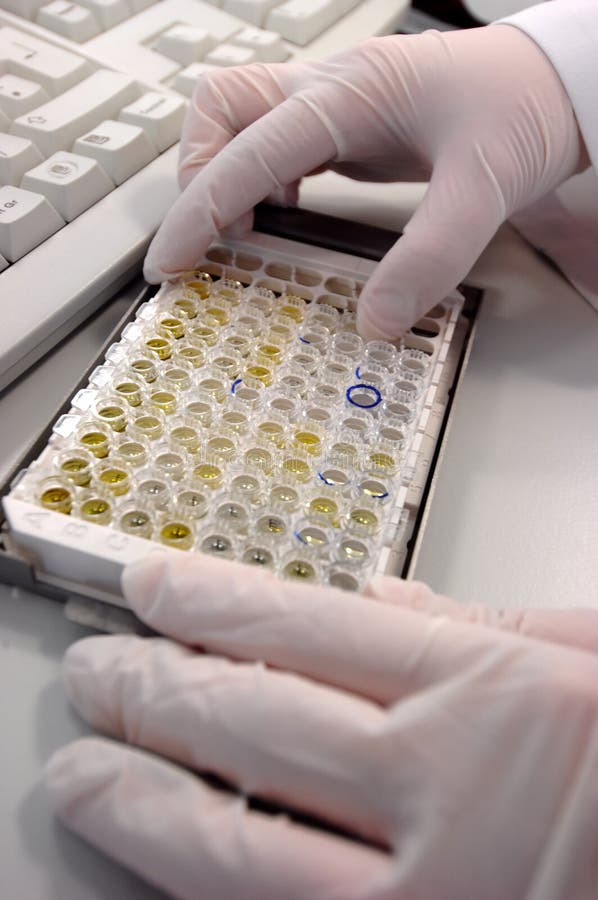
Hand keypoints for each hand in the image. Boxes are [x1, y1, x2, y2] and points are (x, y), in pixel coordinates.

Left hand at [46, 555, 597, 898]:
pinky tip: (161, 863)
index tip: (151, 587)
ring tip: (82, 771)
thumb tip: (375, 597)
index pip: (306, 628)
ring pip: (235, 846)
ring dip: (140, 803)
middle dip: (152, 691)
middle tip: (97, 671)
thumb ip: (489, 626)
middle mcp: (454, 794)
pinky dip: (200, 891)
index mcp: (499, 695)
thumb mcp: (597, 663)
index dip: (209, 601)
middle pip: (253, 725)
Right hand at [144, 25, 584, 338]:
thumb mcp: (483, 188)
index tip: (172, 260)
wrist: (553, 84)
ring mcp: (334, 103)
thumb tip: (372, 323)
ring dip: (226, 179)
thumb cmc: (520, 113)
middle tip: (213, 243)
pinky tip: (282, 216)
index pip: (250, 147)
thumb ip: (429, 256)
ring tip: (247, 237)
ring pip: (240, 122)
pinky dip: (259, 183)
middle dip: (200, 176)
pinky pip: (274, 144)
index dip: (202, 207)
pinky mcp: (345, 123)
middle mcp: (329, 90)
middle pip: (221, 110)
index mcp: (349, 95)